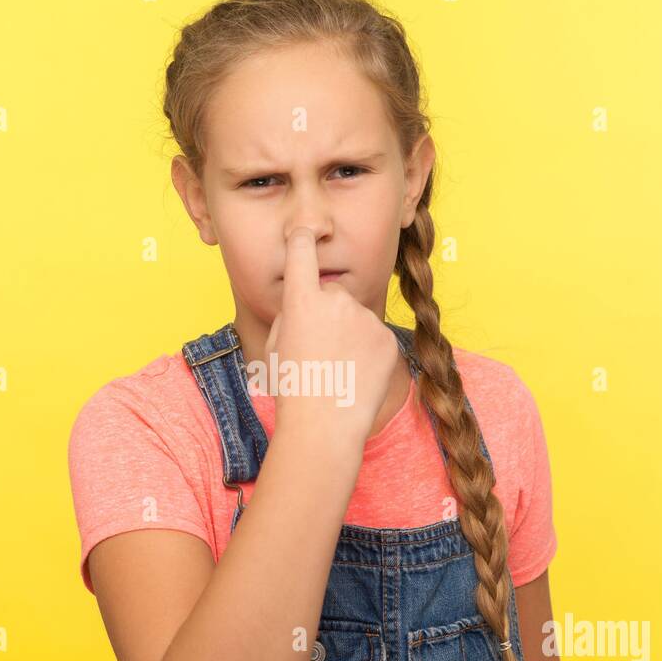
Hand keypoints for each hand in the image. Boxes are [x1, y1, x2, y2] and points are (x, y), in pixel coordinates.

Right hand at [263, 227, 400, 448]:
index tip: (304, 233)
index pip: (301, 253)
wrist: (325, 426)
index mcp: (301, 300)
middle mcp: (336, 301)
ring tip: (337, 369)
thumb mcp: (275, 347)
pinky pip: (373, 337)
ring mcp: (366, 318)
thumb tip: (305, 305)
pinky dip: (366, 352)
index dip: (302, 241)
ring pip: (355, 318)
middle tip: (318, 351)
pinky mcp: (387, 338)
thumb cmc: (293, 390)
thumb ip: (290, 317)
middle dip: (326, 313)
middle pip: (332, 294)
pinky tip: (354, 375)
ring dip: (348, 335)